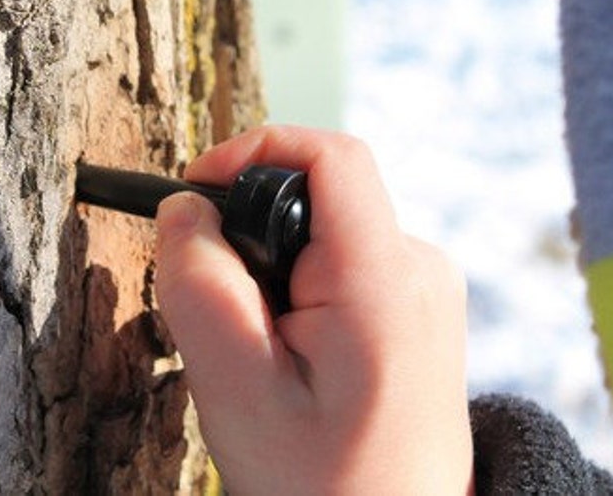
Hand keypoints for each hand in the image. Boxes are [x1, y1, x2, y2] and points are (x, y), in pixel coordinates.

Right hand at [155, 126, 472, 494]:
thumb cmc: (326, 484)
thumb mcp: (238, 390)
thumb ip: (201, 287)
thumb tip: (185, 209)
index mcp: (383, 279)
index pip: (332, 156)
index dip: (255, 150)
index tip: (198, 188)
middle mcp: (420, 267)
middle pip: (321, 196)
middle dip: (254, 234)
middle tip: (227, 312)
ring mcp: (427, 286)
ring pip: (328, 233)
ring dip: (277, 270)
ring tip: (267, 351)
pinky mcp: (419, 304)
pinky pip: (349, 264)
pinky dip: (305, 288)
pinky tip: (299, 354)